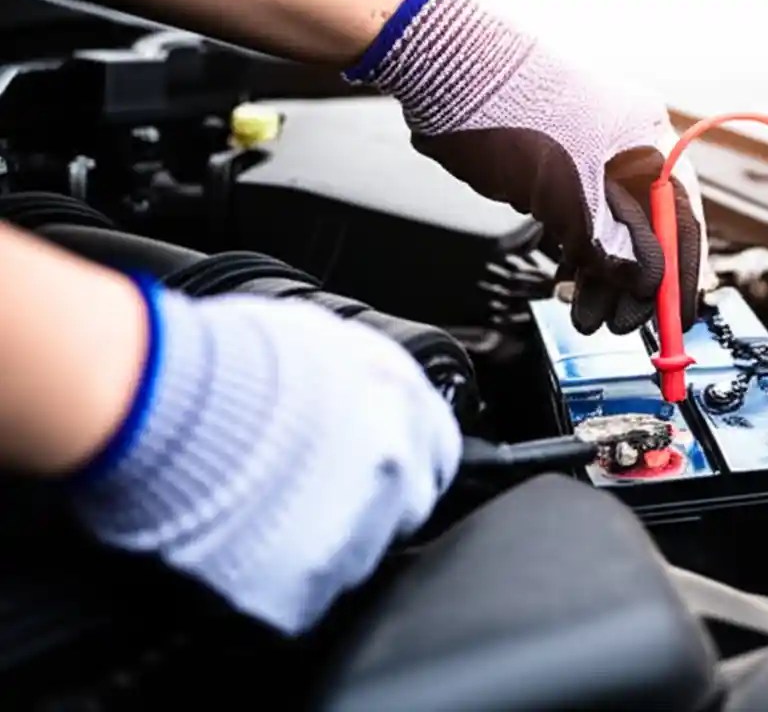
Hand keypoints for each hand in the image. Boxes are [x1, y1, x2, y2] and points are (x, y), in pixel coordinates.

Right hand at [73, 287, 460, 633]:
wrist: (161, 398)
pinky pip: (300, 597)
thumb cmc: (227, 355)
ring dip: (318, 543)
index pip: (437, 455)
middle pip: (401, 511)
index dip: (402, 461)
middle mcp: (396, 475)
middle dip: (364, 504)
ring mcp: (353, 533)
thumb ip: (366, 376)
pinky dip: (271, 582)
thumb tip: (373, 388)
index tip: (373, 466)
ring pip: (354, 557)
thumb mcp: (324, 339)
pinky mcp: (302, 585)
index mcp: (409, 411)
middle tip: (306, 490)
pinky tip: (238, 545)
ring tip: (259, 513)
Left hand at [355, 0, 706, 334]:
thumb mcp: (570, 193)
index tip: (676, 318)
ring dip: (600, 282)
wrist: (446, 77)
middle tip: (621, 326)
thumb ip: (609, 245)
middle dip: (633, 286)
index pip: (681, 219)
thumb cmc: (513, 113)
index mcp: (648, 142)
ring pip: (610, 237)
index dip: (681, 274)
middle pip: (648, 234)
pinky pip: (581, 231)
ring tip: (585, 317)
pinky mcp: (558, 178)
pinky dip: (577, 262)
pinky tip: (568, 288)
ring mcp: (591, 165)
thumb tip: (641, 286)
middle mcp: (627, 153)